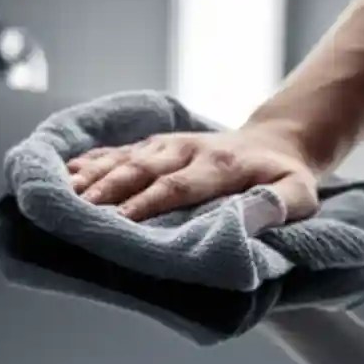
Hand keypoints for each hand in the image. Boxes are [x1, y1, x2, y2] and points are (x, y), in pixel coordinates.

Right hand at [66, 125, 319, 223]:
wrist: (275, 143)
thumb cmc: (286, 179)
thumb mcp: (299, 194)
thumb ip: (281, 204)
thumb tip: (259, 214)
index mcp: (222, 165)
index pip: (179, 186)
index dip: (149, 203)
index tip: (122, 221)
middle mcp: (189, 150)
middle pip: (144, 169)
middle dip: (111, 189)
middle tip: (81, 210)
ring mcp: (169, 145)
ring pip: (126, 158)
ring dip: (94, 176)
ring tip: (63, 194)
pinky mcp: (156, 145)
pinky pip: (119, 151)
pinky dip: (92, 161)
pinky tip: (64, 173)